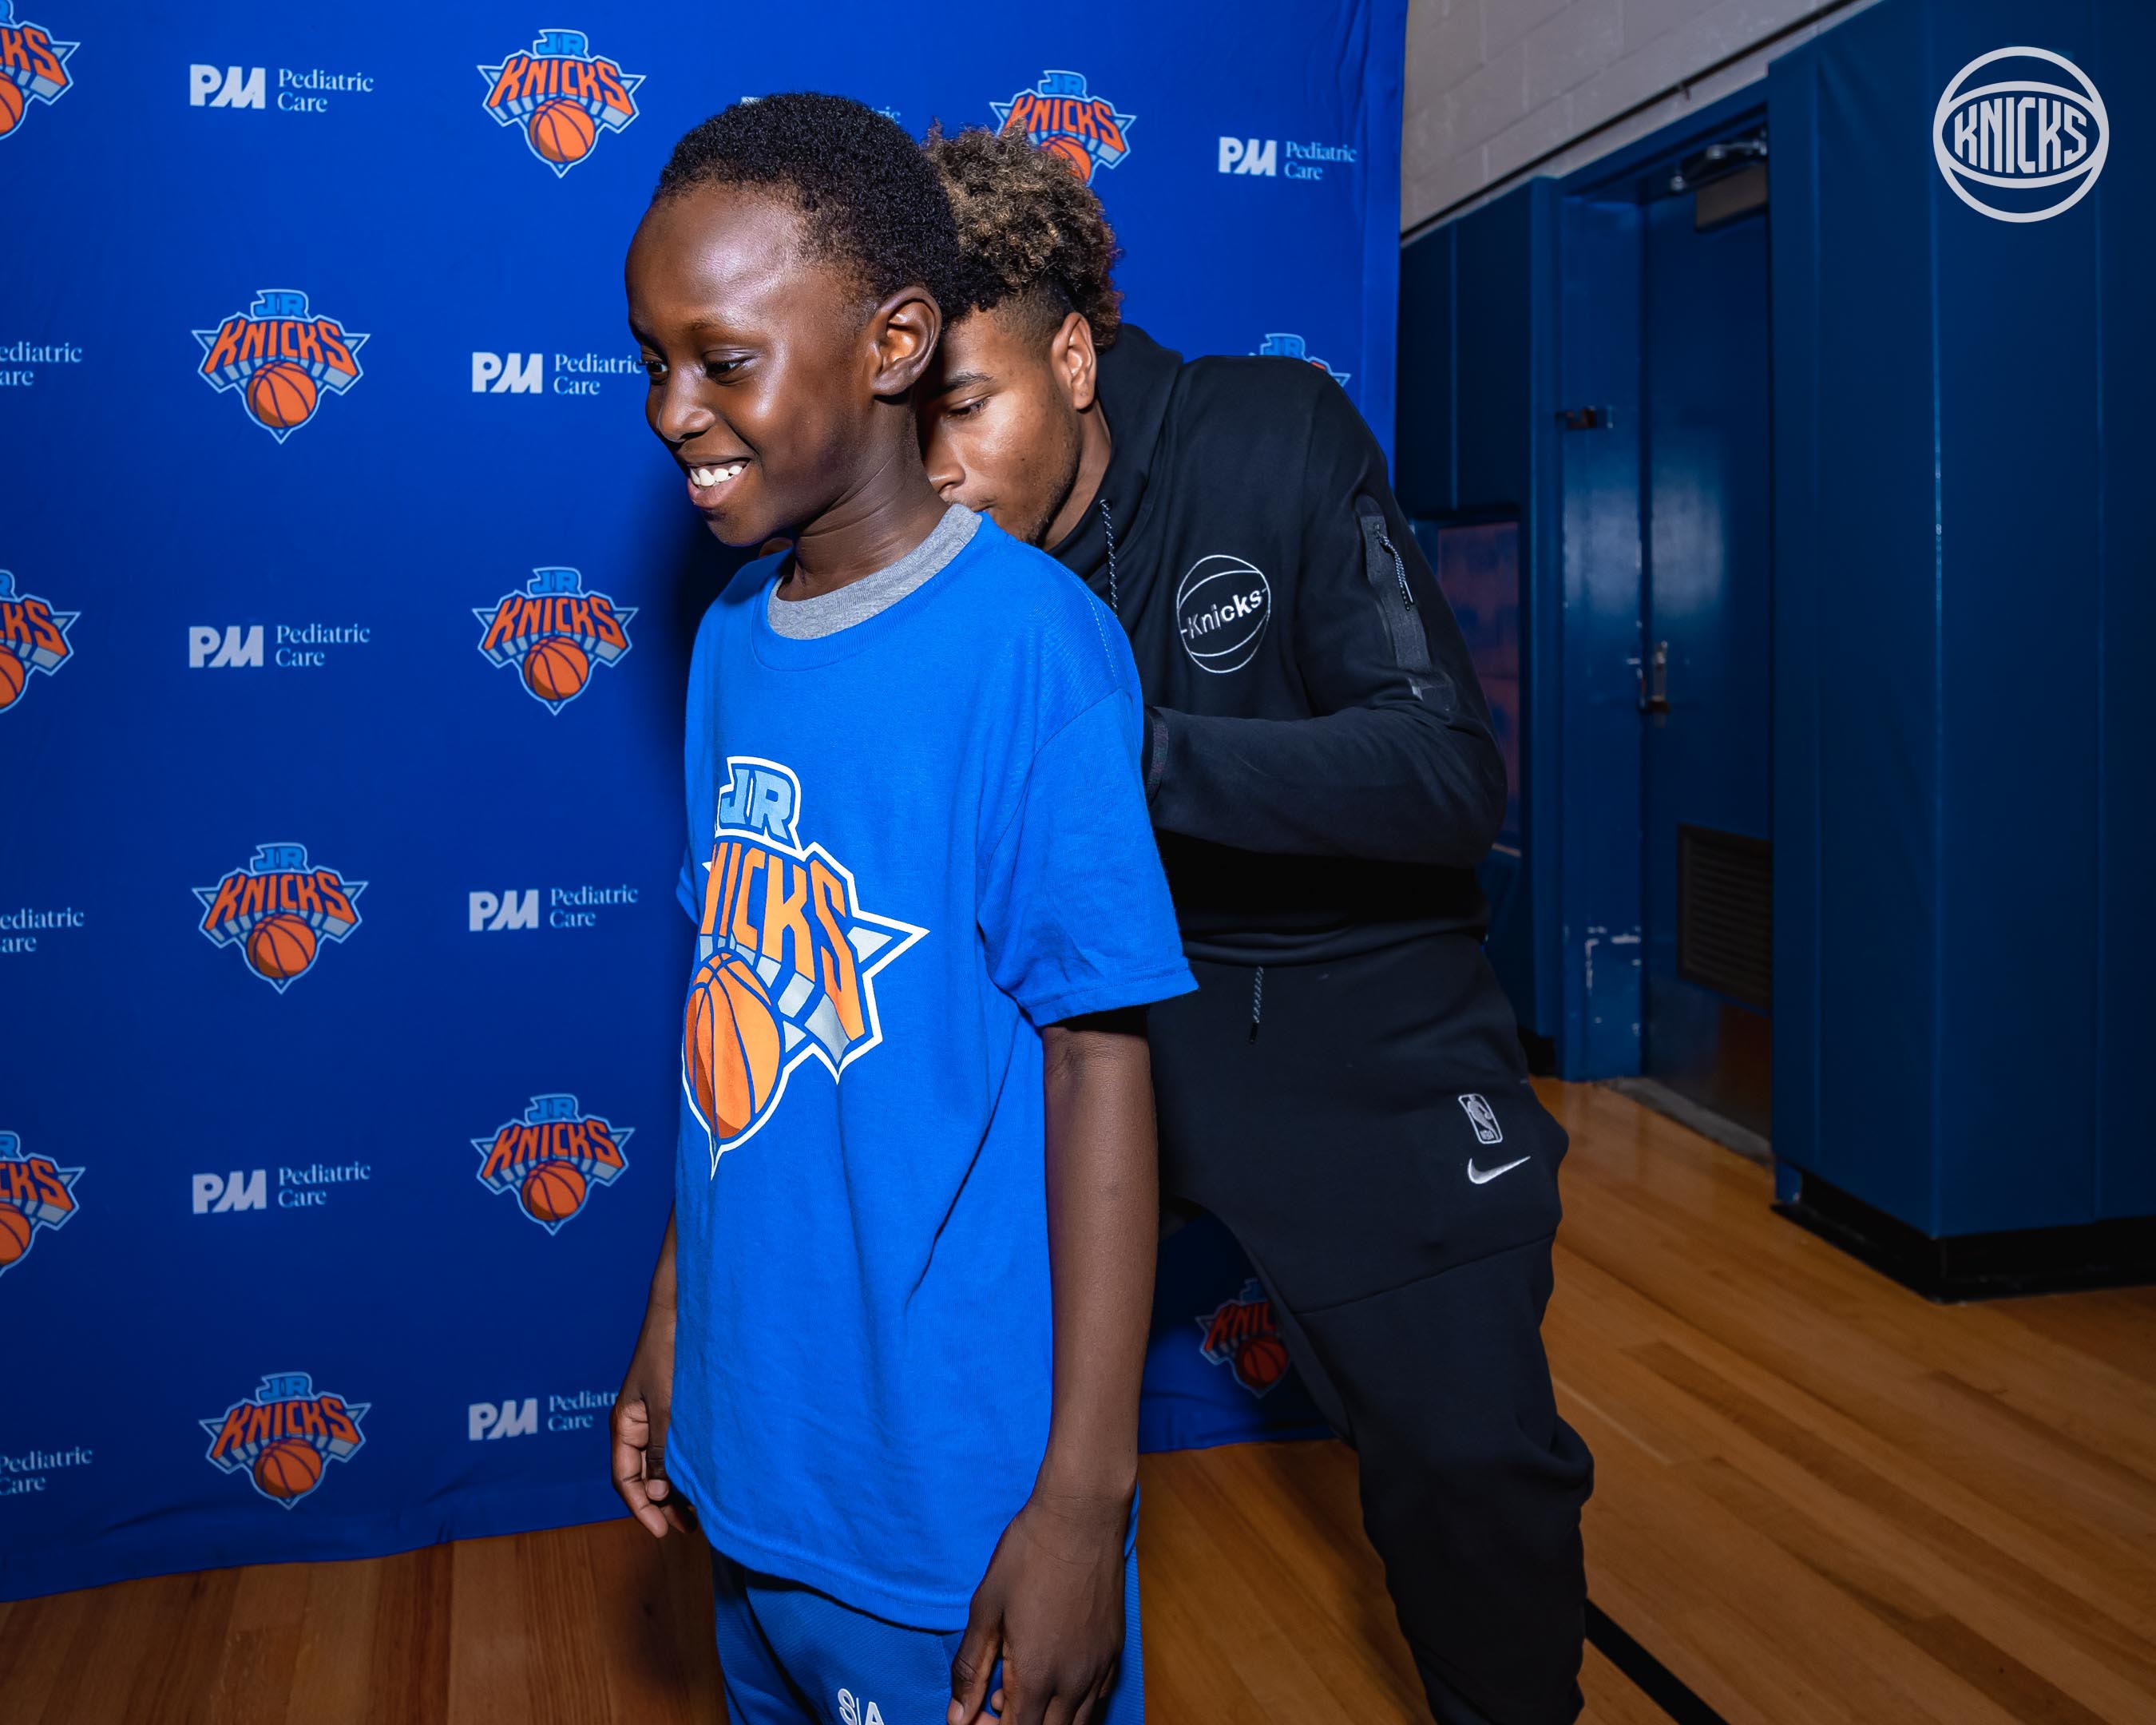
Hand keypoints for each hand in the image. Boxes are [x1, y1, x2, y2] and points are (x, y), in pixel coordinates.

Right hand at [611, 1305, 689, 1537]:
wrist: (682, 1310)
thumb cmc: (670, 1351)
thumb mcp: (667, 1405)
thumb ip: (662, 1448)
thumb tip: (658, 1492)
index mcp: (624, 1425)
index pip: (624, 1479)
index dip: (641, 1508)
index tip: (661, 1532)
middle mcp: (636, 1424)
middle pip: (642, 1476)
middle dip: (661, 1503)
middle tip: (687, 1527)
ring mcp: (655, 1416)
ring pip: (659, 1462)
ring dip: (675, 1486)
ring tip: (698, 1510)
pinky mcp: (675, 1407)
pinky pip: (674, 1445)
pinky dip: (684, 1464)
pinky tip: (704, 1476)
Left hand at [949, 1487, 1130, 1724]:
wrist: (1081, 1515)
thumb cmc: (1029, 1555)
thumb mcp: (986, 1609)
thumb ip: (970, 1669)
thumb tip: (956, 1716)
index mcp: (1038, 1674)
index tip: (975, 1714)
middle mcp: (1075, 1680)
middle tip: (993, 1700)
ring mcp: (1100, 1666)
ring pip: (1077, 1723)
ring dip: (1046, 1718)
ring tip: (1019, 1687)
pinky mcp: (1115, 1649)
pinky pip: (1096, 1698)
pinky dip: (1072, 1702)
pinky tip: (1053, 1674)